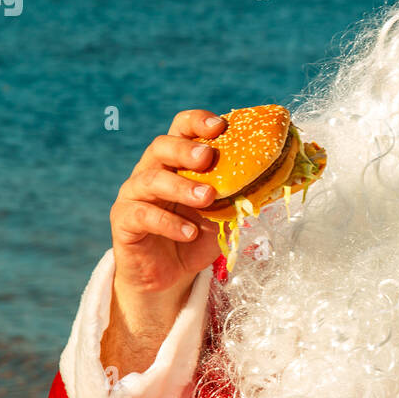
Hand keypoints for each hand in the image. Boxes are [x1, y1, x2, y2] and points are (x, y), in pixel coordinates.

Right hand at [109, 109, 227, 300]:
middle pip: (161, 146)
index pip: (181, 128)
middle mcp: (151, 171)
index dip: (197, 122)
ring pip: (151, 180)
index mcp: (175, 161)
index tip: (220, 126)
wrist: (169, 275)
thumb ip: (239, 195)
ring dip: (181, 186)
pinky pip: (142, 215)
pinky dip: (168, 223)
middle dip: (186, 149)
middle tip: (208, 158)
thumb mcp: (223, 213)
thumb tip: (274, 181)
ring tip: (207, 198)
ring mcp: (134, 195)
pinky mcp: (124, 221)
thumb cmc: (197, 236)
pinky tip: (189, 232)